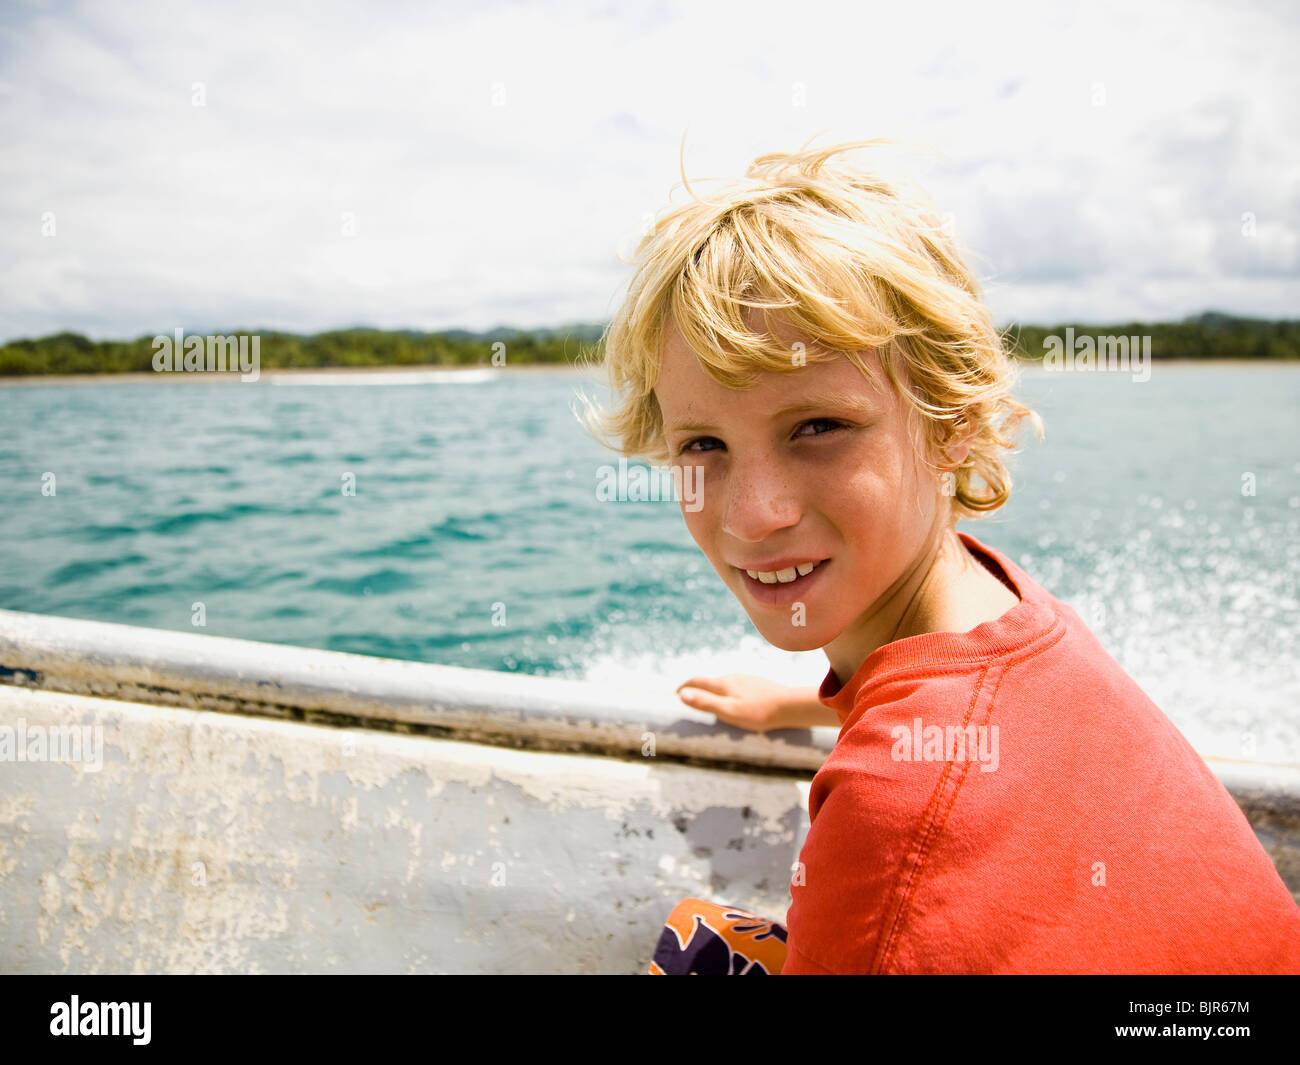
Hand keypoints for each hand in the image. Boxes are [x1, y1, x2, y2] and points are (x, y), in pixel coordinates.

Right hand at [676, 673, 826, 731]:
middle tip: (688, 697)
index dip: (684, 687)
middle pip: (709, 681)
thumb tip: (682, 694)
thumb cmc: (758, 712)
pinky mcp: (757, 684)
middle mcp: (733, 677)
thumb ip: (706, 703)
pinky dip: (727, 692)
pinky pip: (736, 686)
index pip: (697, 681)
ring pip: (724, 684)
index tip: (675, 694)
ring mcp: (746, 679)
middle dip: (696, 688)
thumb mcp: (728, 711)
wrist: (789, 705)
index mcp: (723, 684)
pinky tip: (734, 702)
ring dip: (712, 690)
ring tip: (710, 701)